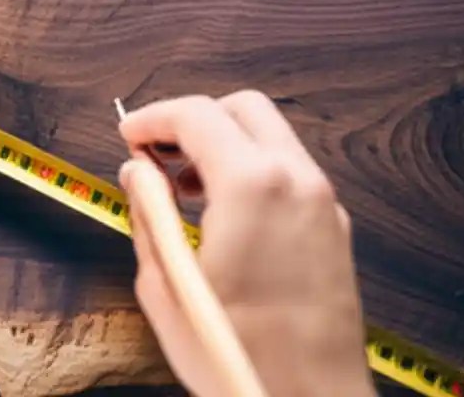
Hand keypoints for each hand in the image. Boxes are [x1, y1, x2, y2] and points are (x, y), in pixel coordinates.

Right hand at [117, 91, 375, 396]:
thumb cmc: (241, 355)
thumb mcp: (167, 284)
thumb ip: (148, 215)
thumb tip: (138, 175)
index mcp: (252, 186)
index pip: (198, 114)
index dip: (153, 118)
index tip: (129, 135)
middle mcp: (297, 182)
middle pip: (244, 108)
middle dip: (194, 120)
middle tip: (154, 152)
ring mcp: (323, 204)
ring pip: (271, 137)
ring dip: (224, 144)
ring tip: (183, 188)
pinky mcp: (334, 228)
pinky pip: (290, 173)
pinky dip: (252, 170)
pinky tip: (221, 214)